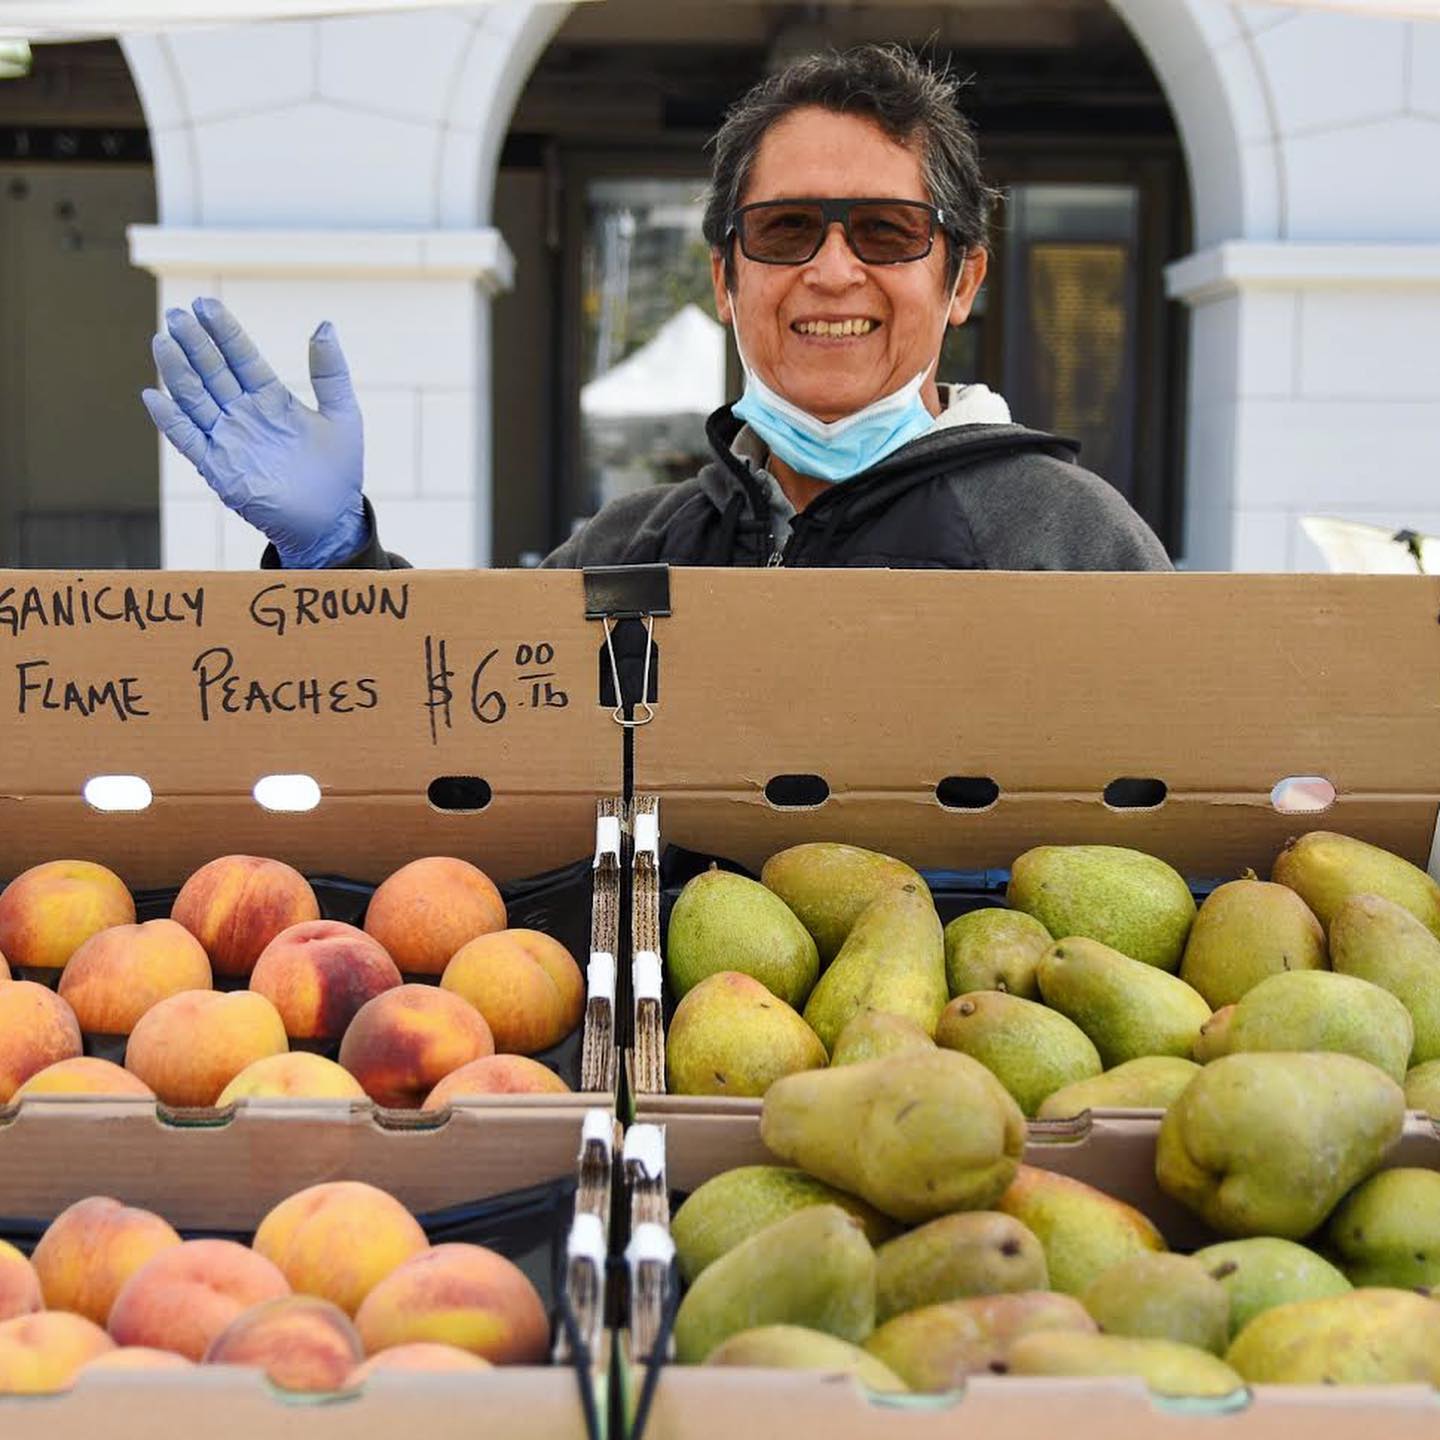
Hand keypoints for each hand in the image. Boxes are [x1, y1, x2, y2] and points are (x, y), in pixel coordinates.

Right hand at [142, 297, 366, 567]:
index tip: (205, 303)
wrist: (331, 520)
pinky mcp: (219, 468)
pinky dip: (171, 421)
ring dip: (178, 372)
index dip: (224, 331)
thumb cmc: (338, 471)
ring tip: (163, 342)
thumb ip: (331, 372)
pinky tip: (154, 397)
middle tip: (177, 315)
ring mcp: (229, 439)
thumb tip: (323, 324)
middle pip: (213, 371)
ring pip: (195, 399)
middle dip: (195, 343)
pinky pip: (189, 441)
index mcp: (271, 398)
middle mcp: (244, 414)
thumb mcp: (343, 415)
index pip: (241, 356)